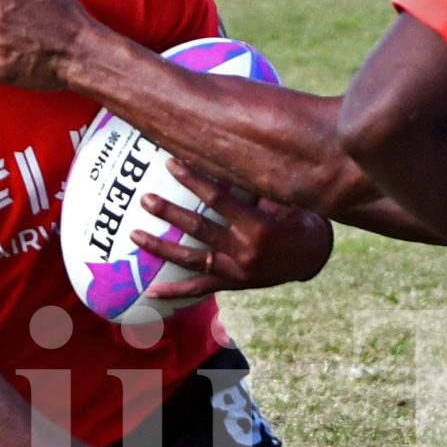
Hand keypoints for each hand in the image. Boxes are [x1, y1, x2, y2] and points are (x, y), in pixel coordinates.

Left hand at [134, 164, 333, 299]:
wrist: (312, 256)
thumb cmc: (298, 217)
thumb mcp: (285, 198)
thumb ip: (256, 184)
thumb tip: (226, 154)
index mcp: (258, 226)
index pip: (219, 200)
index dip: (193, 180)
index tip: (171, 164)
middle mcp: (244, 251)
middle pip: (199, 229)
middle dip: (170, 213)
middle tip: (145, 198)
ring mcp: (236, 271)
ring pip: (192, 260)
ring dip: (161, 248)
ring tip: (134, 236)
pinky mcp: (233, 284)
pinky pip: (200, 288)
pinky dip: (175, 292)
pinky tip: (151, 292)